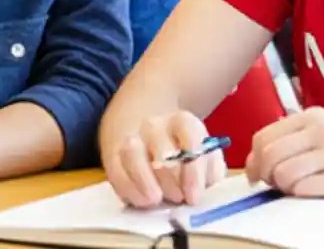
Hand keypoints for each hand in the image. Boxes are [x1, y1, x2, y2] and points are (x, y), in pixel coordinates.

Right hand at [104, 110, 226, 208]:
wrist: (144, 132)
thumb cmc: (180, 153)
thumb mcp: (202, 154)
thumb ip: (210, 169)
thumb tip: (208, 184)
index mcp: (182, 122)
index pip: (190, 140)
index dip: (194, 172)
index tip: (193, 197)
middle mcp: (155, 124)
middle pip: (163, 154)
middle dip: (172, 183)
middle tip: (177, 199)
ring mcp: (131, 136)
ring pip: (134, 155)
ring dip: (147, 183)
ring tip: (156, 200)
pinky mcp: (112, 153)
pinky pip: (116, 171)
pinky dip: (129, 190)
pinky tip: (142, 201)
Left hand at [244, 106, 323, 201]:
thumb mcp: (320, 134)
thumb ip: (287, 141)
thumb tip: (251, 163)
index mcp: (312, 116)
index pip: (264, 135)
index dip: (253, 158)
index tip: (255, 173)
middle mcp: (322, 131)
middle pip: (270, 154)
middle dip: (265, 173)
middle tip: (273, 183)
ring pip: (284, 174)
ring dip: (283, 186)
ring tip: (297, 186)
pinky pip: (302, 190)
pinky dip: (299, 194)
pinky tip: (311, 191)